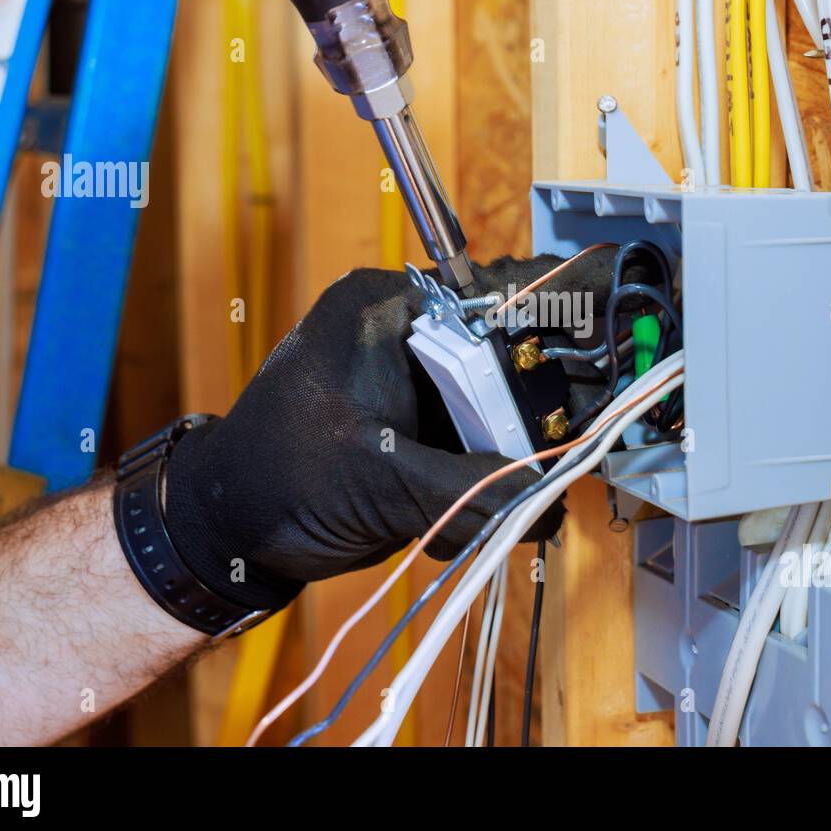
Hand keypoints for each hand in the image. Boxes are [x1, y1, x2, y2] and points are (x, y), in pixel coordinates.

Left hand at [161, 252, 615, 609]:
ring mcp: (406, 380)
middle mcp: (401, 331)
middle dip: (522, 419)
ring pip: (489, 407)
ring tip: (478, 499)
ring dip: (496, 460)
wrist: (227, 532)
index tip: (603, 355)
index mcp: (386, 309)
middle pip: (502, 359)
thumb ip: (474, 490)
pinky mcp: (409, 423)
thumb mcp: (384, 480)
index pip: (495, 298)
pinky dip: (472, 479)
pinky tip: (445, 514)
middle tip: (543, 460)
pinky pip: (467, 440)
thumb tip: (549, 502)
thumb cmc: (277, 482)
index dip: (555, 328)